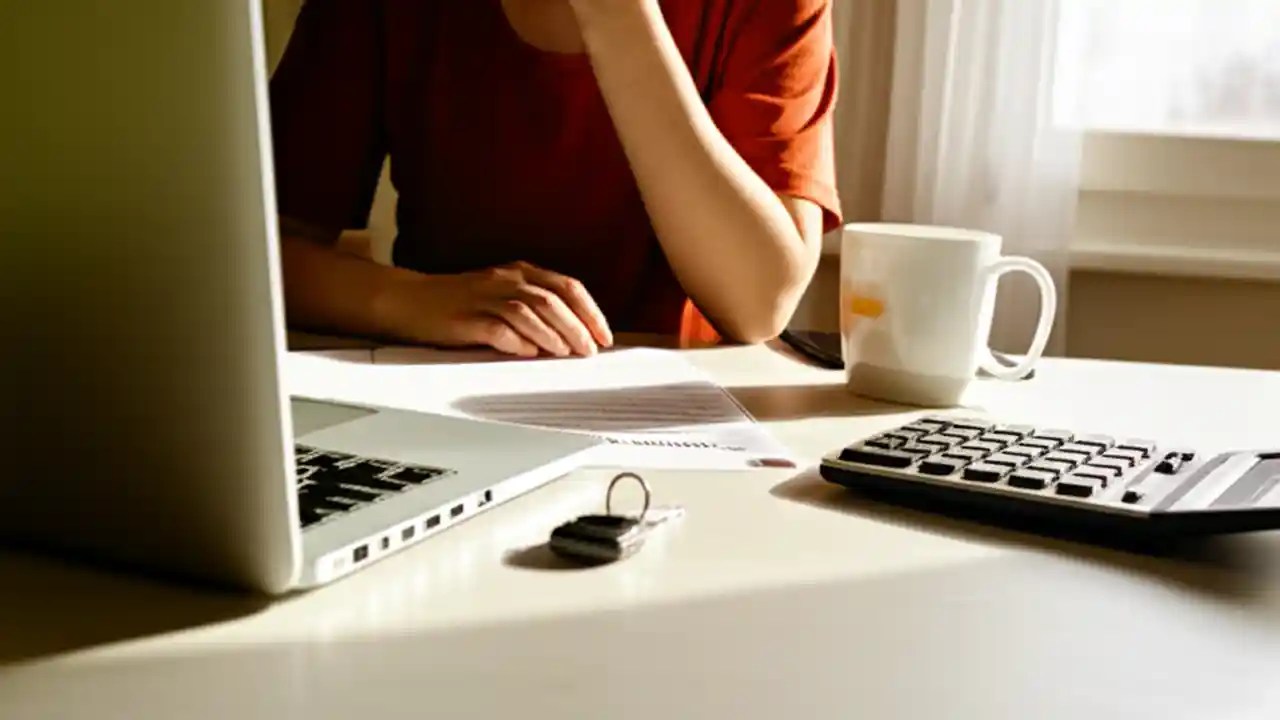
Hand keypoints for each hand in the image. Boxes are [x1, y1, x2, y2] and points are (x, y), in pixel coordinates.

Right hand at [384, 261, 613, 357]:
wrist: (407, 300)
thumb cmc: (458, 303)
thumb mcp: (501, 294)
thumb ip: (535, 307)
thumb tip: (573, 335)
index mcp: (519, 272)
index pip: (567, 287)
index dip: (590, 312)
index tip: (604, 337)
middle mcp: (505, 279)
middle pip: (552, 300)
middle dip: (577, 327)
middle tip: (589, 351)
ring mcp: (483, 297)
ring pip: (529, 311)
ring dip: (553, 335)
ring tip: (566, 355)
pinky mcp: (464, 318)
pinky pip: (497, 329)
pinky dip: (517, 342)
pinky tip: (528, 354)